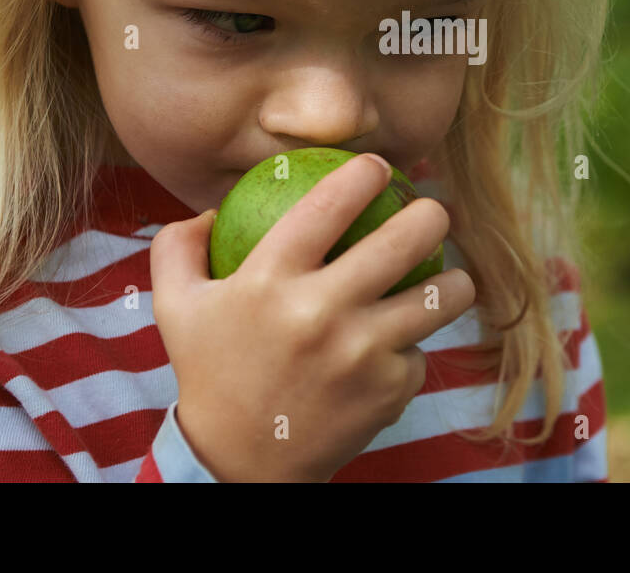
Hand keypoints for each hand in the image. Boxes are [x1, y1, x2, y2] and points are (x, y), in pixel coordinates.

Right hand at [150, 153, 475, 481]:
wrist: (238, 463)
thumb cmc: (210, 371)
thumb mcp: (175, 306)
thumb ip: (179, 245)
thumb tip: (213, 206)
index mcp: (269, 281)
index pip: (329, 204)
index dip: (364, 173)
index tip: (379, 167)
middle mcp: (319, 313)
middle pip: (406, 239)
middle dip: (432, 214)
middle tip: (432, 212)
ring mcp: (360, 354)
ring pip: (440, 296)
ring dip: (454, 281)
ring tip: (451, 275)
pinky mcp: (388, 391)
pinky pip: (420, 352)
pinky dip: (413, 347)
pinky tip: (405, 344)